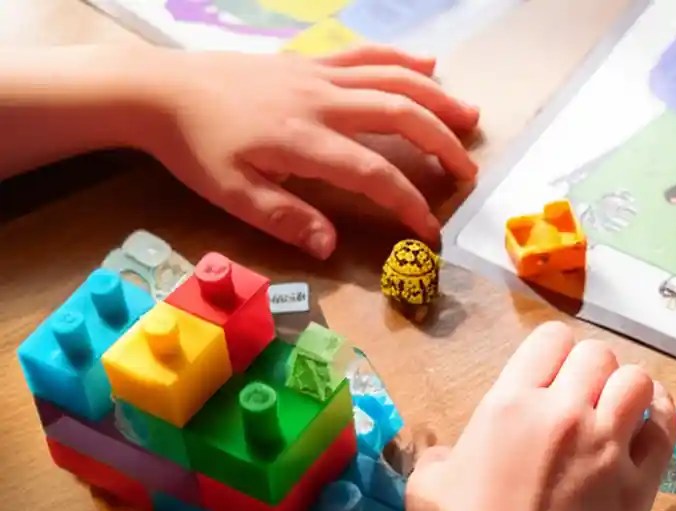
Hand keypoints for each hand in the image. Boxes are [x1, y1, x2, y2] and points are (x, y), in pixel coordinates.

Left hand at [136, 45, 478, 258]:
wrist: (161, 89)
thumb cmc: (195, 147)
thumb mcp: (231, 194)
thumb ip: (286, 219)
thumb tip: (331, 246)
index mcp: (304, 140)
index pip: (374, 174)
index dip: (409, 203)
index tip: (431, 231)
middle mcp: (322, 101)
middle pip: (400, 115)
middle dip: (442, 145)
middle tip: (469, 172)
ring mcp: (319, 75)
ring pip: (393, 78)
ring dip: (437, 98)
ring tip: (471, 118)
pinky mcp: (311, 61)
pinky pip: (366, 54)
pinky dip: (403, 58)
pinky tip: (431, 64)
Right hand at [404, 322, 675, 510]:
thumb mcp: (430, 483)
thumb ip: (445, 455)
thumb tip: (452, 456)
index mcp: (510, 404)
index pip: (551, 340)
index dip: (555, 352)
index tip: (555, 373)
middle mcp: (563, 413)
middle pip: (597, 356)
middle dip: (591, 369)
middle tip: (585, 397)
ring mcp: (607, 447)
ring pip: (636, 382)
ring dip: (629, 388)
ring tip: (623, 405)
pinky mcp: (639, 484)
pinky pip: (665, 429)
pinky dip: (661, 417)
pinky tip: (651, 421)